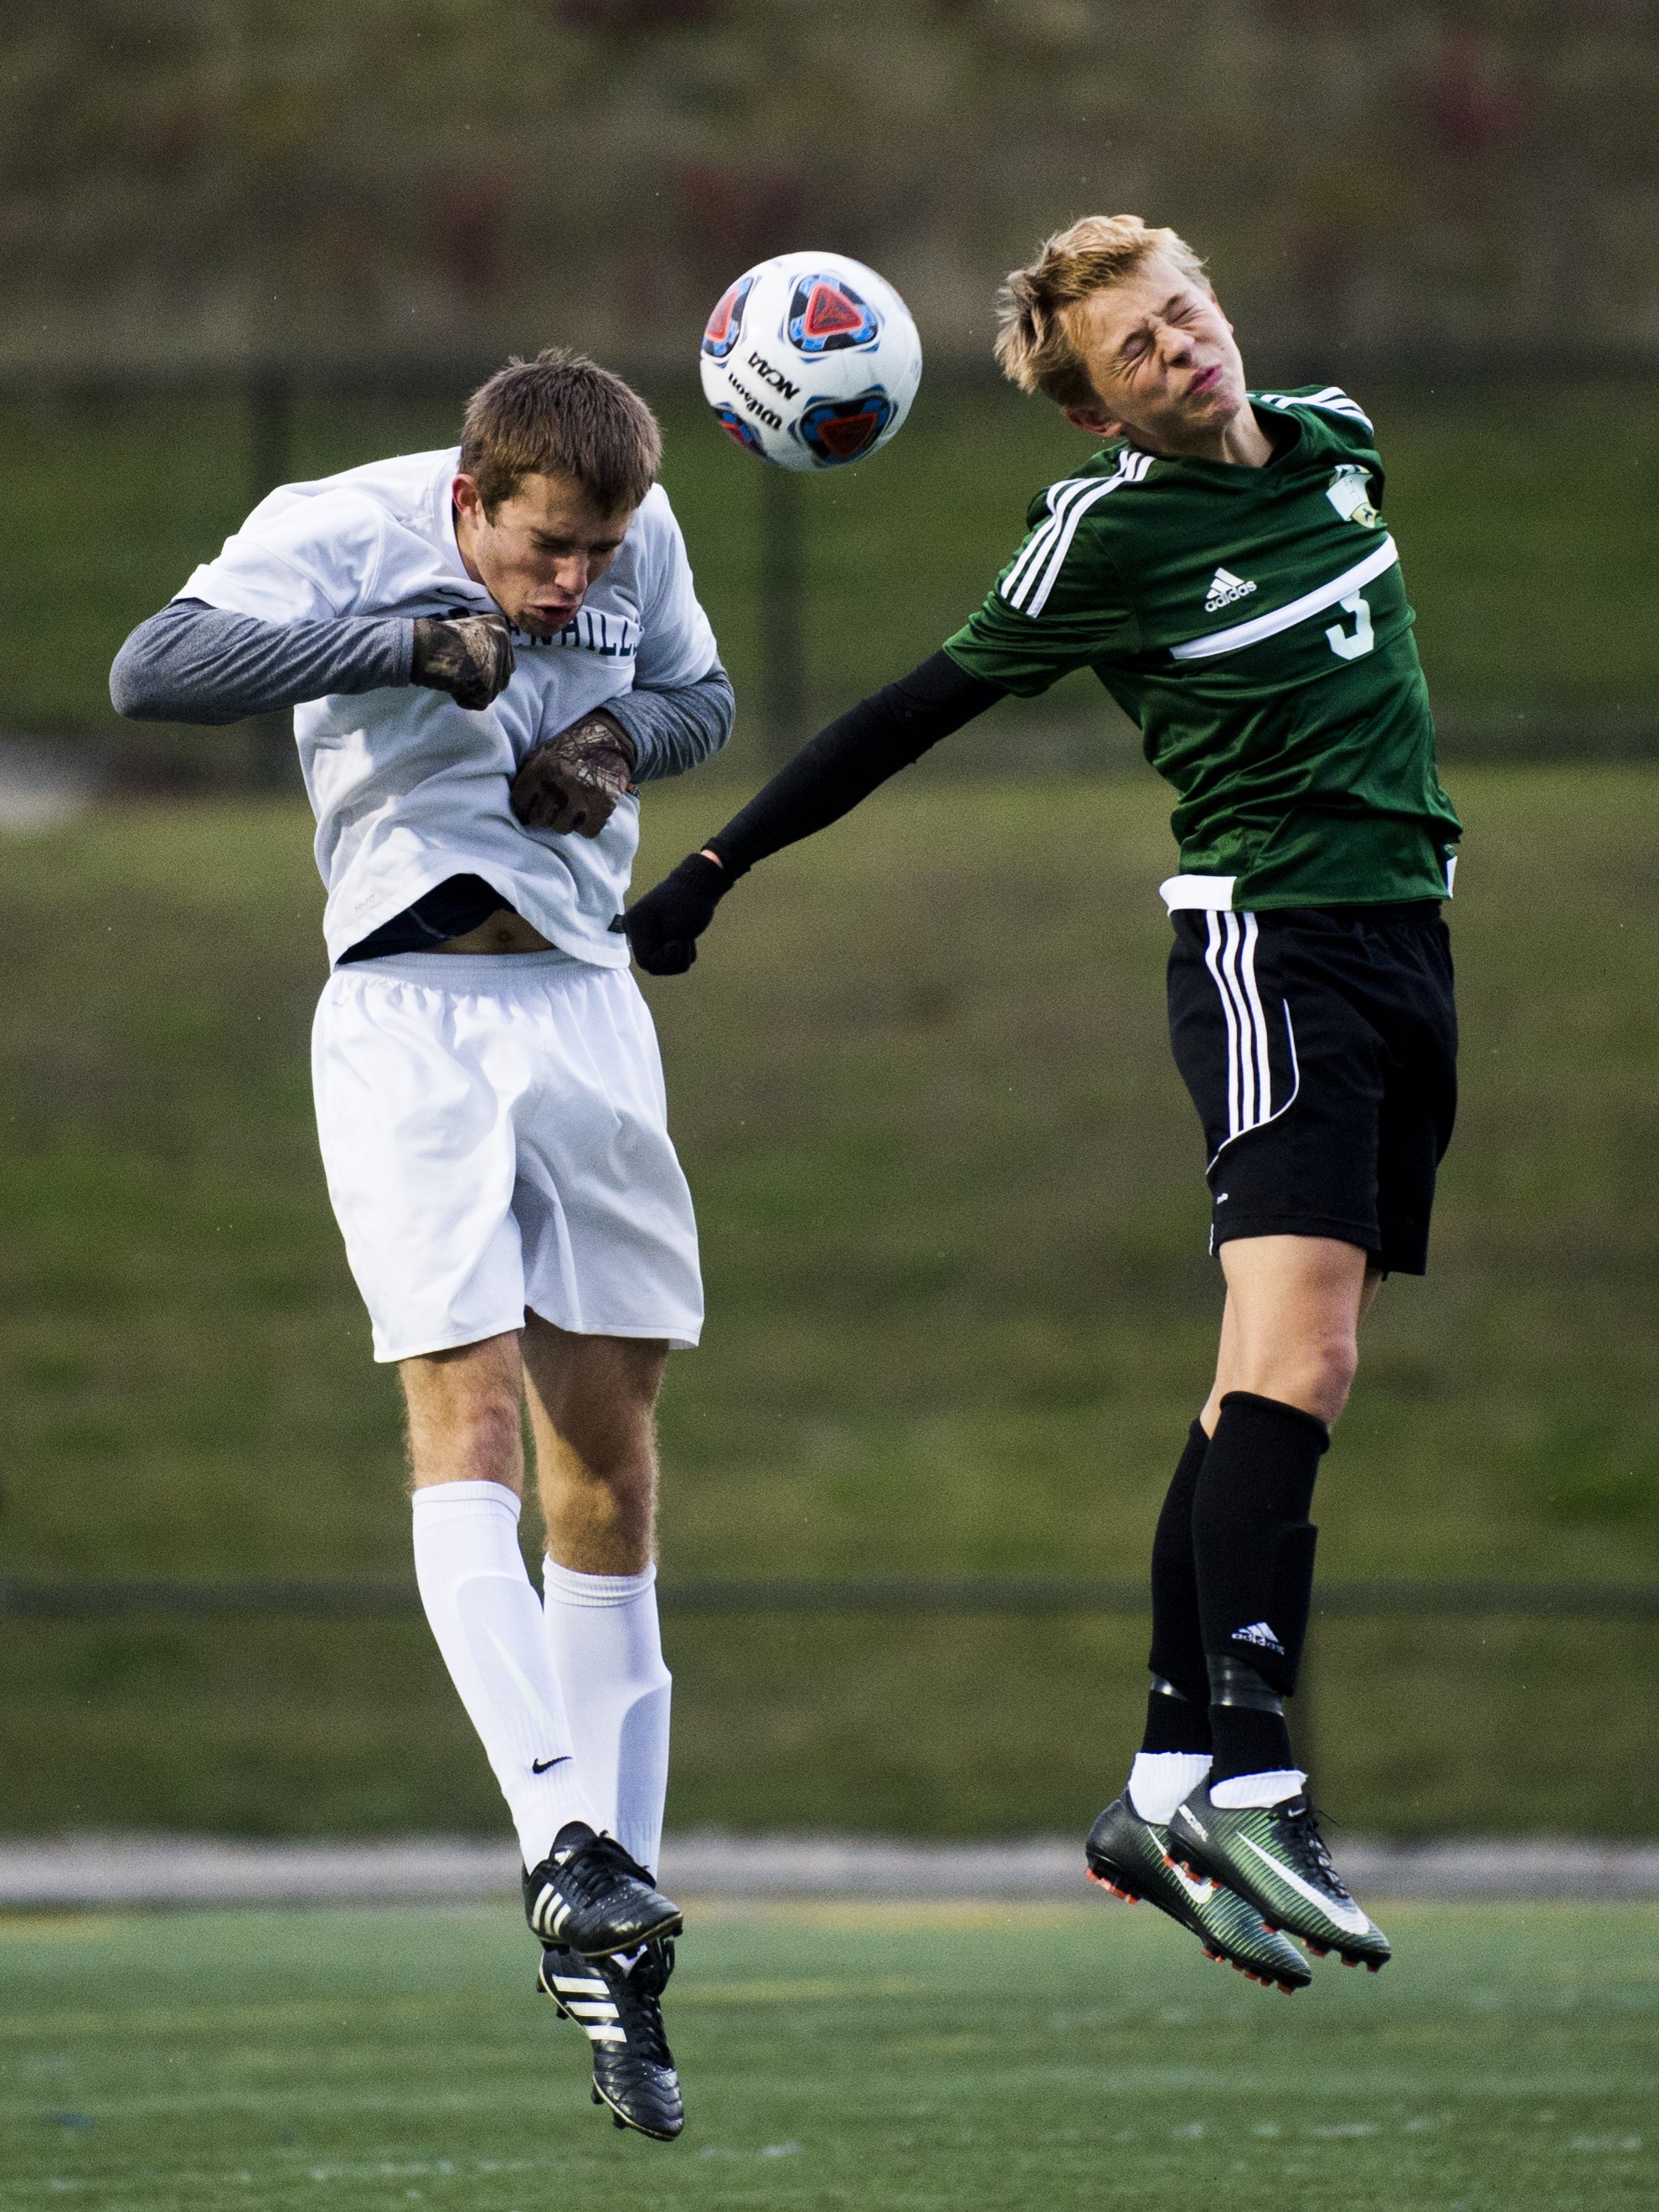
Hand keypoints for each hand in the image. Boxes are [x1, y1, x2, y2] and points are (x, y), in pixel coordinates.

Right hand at [411, 612, 514, 710]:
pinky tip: (452, 684)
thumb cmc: (437, 640)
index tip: (463, 661)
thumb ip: (486, 647)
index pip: (505, 663)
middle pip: (501, 680)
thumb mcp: (469, 634)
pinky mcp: (487, 684)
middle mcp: (503, 643)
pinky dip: (464, 699)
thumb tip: (495, 672)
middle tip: (458, 671)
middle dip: (480, 682)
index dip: (483, 670)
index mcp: (500, 628)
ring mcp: (496, 663)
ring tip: (453, 675)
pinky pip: (480, 703)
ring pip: (491, 693)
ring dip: (471, 690)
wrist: (421, 645)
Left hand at [510, 711, 636, 837]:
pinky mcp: (605, 805)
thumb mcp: (542, 752)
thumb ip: (526, 774)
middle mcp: (563, 782)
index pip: (520, 802)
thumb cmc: (570, 748)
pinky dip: (586, 826)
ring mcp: (585, 796)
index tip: (531, 803)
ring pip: (562, 828)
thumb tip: (515, 805)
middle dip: (543, 814)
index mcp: (544, 768)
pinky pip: (587, 831)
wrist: (608, 739)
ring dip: (564, 821)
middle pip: (540, 819)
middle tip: (551, 807)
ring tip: (569, 808)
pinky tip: (586, 813)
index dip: (524, 804)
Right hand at [620, 851, 731, 973]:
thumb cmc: (690, 903)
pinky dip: (683, 952)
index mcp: (634, 924)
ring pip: (663, 966)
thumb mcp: (679, 932)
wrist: (699, 883)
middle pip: (653, 966)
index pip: (647, 962)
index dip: (668, 959)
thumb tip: (652, 967)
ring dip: (681, 956)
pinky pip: (669, 960)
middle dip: (675, 958)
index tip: (680, 942)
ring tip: (686, 935)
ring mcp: (644, 934)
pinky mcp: (655, 938)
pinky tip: (686, 935)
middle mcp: (633, 929)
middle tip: (685, 937)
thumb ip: (665, 955)